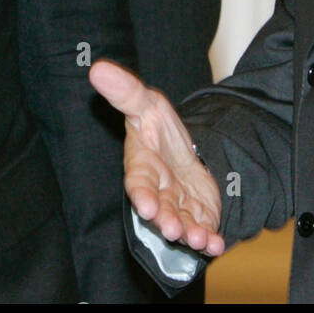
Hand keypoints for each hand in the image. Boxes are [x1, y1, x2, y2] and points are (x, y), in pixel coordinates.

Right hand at [89, 59, 225, 255]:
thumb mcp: (146, 103)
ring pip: (182, 224)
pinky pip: (203, 230)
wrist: (185, 147)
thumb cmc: (157, 126)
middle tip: (173, 229)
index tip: (147, 207)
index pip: (138, 183)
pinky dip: (210, 239)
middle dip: (166, 221)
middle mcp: (158, 191)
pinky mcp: (198, 214)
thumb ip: (125, 91)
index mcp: (142, 166)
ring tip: (198, 239)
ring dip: (189, 234)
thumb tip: (97, 69)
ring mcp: (178, 206)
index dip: (142, 196)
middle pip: (161, 210)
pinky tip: (216, 243)